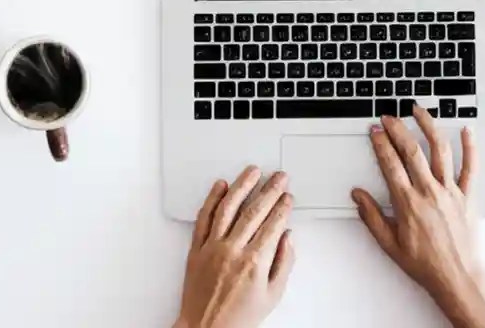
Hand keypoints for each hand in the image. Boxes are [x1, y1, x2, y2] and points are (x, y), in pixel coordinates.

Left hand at [176, 167, 294, 327]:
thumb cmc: (238, 318)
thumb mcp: (272, 295)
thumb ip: (283, 263)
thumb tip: (288, 238)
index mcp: (255, 262)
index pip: (273, 224)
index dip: (283, 207)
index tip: (288, 197)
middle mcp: (233, 250)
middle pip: (255, 211)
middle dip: (270, 190)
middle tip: (279, 177)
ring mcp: (212, 247)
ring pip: (228, 207)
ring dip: (242, 185)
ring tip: (252, 171)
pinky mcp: (196, 249)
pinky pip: (203, 218)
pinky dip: (211, 199)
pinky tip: (220, 186)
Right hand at [352, 109, 484, 327]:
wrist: (457, 276)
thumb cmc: (425, 264)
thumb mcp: (389, 243)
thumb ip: (371, 216)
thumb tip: (358, 195)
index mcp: (408, 203)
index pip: (390, 164)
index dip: (381, 144)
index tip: (375, 131)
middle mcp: (429, 192)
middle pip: (412, 151)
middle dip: (398, 129)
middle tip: (390, 117)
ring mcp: (451, 191)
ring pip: (440, 150)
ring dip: (429, 126)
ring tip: (419, 111)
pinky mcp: (468, 196)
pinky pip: (471, 166)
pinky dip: (470, 146)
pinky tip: (466, 130)